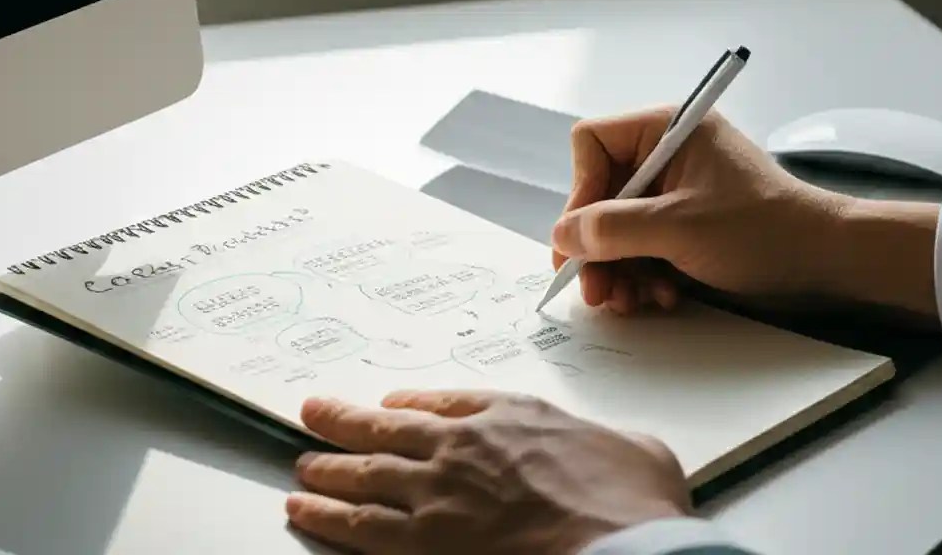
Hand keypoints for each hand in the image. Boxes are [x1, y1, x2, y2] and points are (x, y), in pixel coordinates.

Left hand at [286, 390, 689, 554]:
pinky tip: (302, 510)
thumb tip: (625, 451)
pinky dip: (325, 515)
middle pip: (388, 427)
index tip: (394, 404)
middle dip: (346, 420)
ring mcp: (438, 493)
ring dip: (327, 467)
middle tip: (314, 412)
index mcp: (513, 416)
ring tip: (301, 465)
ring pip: (364, 472)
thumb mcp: (639, 451)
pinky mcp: (423, 542)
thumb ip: (616, 444)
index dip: (412, 403)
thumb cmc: (634, 505)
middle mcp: (464, 446)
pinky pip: (358, 525)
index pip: (446, 401)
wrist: (620, 548)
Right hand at [551, 106, 940, 321]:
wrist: (827, 262)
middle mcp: (666, 153)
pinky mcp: (686, 224)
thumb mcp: (678, 229)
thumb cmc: (762, 231)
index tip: (583, 239)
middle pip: (600, 194)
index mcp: (665, 129)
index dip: (580, 192)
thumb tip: (561, 235)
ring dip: (618, 268)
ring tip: (630, 302)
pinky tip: (660, 297)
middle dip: (597, 246)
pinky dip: (643, 274)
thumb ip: (612, 229)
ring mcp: (676, 190)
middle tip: (594, 291)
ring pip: (618, 227)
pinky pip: (643, 245)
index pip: (591, 145)